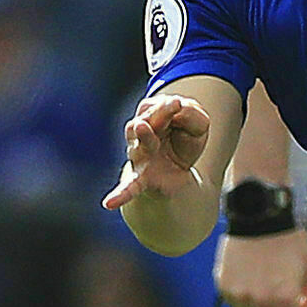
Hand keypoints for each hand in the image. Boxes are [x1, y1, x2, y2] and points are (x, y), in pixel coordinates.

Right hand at [103, 92, 213, 212]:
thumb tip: (180, 109)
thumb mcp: (197, 126)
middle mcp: (139, 136)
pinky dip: (120, 195)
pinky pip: (128, 188)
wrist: (179, 176)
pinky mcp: (143, 180)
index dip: (168, 105)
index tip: (179, 103)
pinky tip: (109, 203)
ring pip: (137, 144)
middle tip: (174, 105)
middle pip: (144, 121)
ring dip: (144, 136)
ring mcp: (139, 157)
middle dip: (158, 114)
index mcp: (150, 119)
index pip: (155, 108)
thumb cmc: (183, 143)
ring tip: (142, 127)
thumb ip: (192, 115)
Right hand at [217, 221, 306, 306]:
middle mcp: (262, 302)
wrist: (259, 218)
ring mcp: (240, 295)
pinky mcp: (224, 287)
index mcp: (286, 299)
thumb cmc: (289, 242)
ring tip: (261, 281)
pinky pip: (234, 302)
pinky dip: (241, 294)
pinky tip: (247, 276)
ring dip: (257, 304)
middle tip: (276, 293)